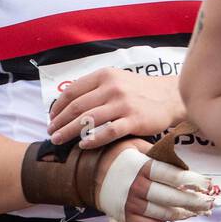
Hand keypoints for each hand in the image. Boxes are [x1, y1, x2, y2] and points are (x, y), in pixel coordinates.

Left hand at [48, 68, 183, 149]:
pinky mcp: (134, 120)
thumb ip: (95, 88)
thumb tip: (68, 103)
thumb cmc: (138, 90)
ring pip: (88, 120)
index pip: (72, 91)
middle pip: (77, 107)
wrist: (169, 96)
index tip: (51, 118)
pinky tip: (83, 145)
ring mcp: (123, 104)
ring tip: (59, 140)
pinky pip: (109, 132)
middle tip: (50, 133)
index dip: (57, 106)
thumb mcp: (116, 79)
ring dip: (69, 132)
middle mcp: (112, 88)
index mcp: (104, 76)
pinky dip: (93, 139)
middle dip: (59, 122)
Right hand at [94, 137, 215, 221]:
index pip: (175, 177)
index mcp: (142, 166)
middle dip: (194, 202)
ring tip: (195, 212)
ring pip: (163, 213)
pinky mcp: (124, 215)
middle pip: (173, 198)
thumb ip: (156, 151)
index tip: (207, 184)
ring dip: (182, 214)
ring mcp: (131, 203)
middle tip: (209, 203)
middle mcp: (137, 186)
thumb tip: (179, 159)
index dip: (194, 182)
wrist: (84, 173)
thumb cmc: (113, 154)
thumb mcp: (133, 144)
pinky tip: (172, 218)